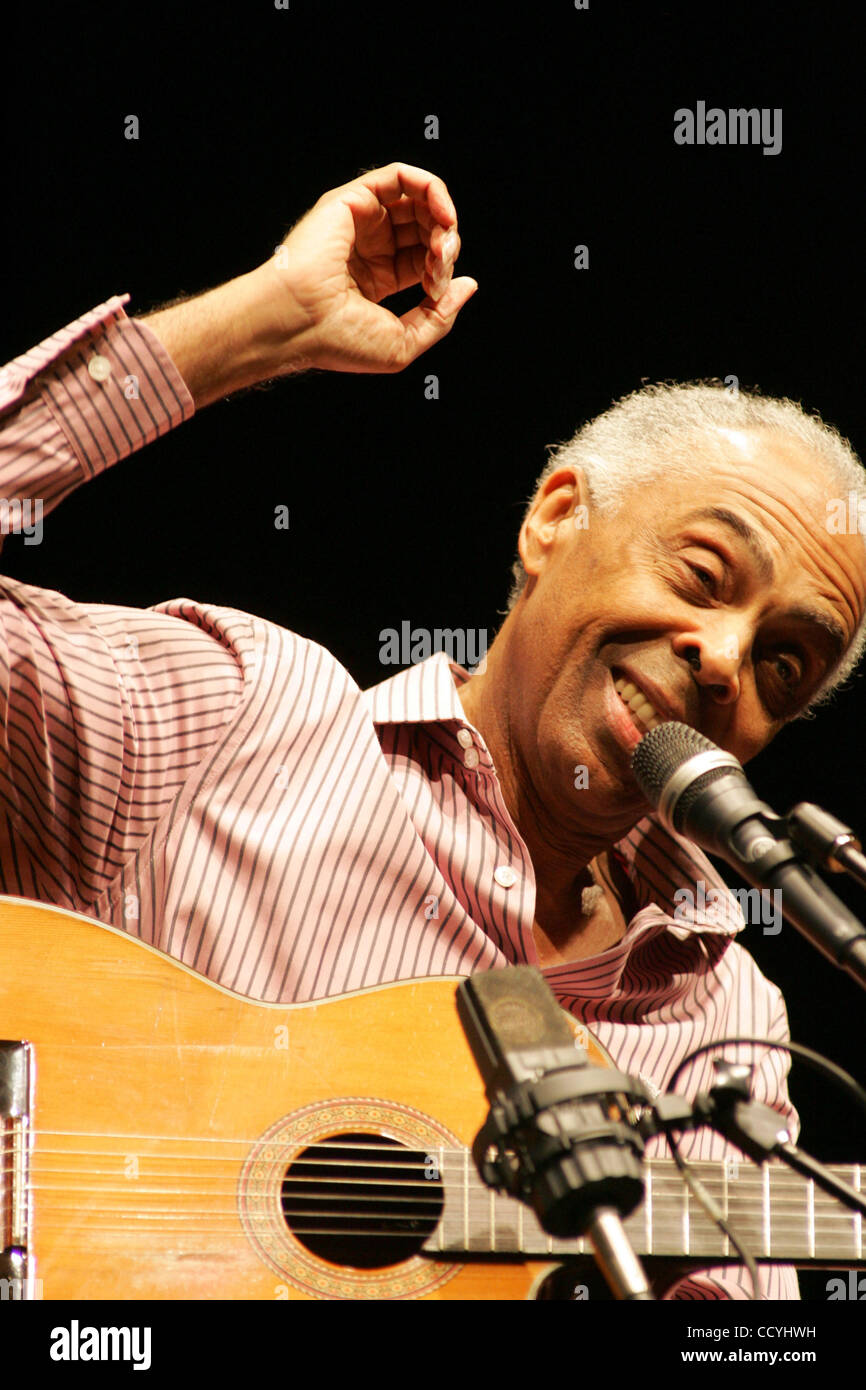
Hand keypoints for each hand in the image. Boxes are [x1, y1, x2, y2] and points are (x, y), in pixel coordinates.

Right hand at [249, 161, 477, 374]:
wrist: (299, 325)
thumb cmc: (340, 341)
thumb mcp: (404, 342)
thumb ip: (441, 316)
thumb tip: (468, 284)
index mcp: (375, 278)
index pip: (425, 259)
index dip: (442, 270)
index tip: (435, 292)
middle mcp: (368, 246)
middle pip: (426, 229)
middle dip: (446, 243)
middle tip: (441, 263)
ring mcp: (359, 222)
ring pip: (417, 200)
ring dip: (442, 217)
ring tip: (444, 239)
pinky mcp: (352, 200)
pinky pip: (400, 177)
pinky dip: (431, 187)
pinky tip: (443, 212)